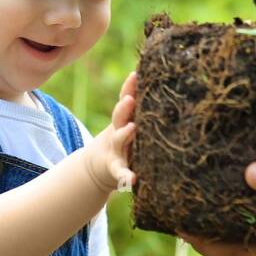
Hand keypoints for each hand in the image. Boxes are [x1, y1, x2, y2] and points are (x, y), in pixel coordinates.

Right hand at [85, 71, 136, 193]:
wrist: (101, 163)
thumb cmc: (124, 136)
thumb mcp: (128, 119)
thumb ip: (137, 100)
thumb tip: (153, 75)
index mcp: (125, 118)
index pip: (125, 98)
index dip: (129, 87)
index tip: (135, 75)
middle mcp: (119, 131)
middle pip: (120, 117)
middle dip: (124, 108)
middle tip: (130, 100)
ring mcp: (117, 149)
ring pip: (119, 140)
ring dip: (124, 134)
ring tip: (131, 129)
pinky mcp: (117, 168)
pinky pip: (121, 172)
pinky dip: (125, 176)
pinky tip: (131, 180)